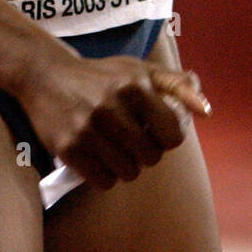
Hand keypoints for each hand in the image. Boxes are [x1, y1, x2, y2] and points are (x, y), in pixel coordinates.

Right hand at [15, 50, 210, 189]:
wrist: (45, 74)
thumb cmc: (101, 75)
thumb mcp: (139, 70)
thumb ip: (177, 86)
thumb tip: (206, 111)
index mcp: (134, 84)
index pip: (172, 135)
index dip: (165, 137)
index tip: (152, 129)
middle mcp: (111, 104)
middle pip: (151, 158)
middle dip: (144, 151)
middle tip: (128, 137)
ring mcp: (87, 127)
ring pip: (128, 173)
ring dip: (124, 165)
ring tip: (111, 145)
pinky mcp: (67, 147)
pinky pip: (104, 182)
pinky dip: (104, 174)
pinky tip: (95, 155)